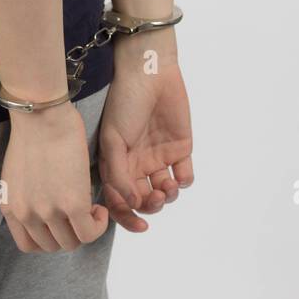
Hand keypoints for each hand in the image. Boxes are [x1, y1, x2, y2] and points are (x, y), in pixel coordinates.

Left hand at [0, 101, 109, 252]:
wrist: (40, 112)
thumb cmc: (33, 130)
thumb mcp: (19, 172)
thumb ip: (27, 195)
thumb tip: (47, 206)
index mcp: (11, 206)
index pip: (28, 244)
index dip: (49, 238)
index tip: (60, 224)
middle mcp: (26, 214)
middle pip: (52, 246)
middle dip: (69, 234)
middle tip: (80, 215)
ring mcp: (48, 211)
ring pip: (72, 242)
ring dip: (86, 230)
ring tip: (92, 210)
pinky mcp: (72, 204)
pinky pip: (90, 232)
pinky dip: (99, 225)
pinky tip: (99, 209)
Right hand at [98, 29, 193, 232]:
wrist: (149, 73)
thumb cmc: (124, 102)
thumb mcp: (112, 139)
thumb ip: (118, 175)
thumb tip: (131, 204)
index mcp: (116, 164)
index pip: (120, 201)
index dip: (127, 218)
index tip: (140, 226)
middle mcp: (137, 164)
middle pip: (144, 200)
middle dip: (151, 206)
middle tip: (155, 197)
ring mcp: (159, 157)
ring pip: (165, 192)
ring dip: (167, 197)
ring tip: (167, 185)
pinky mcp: (180, 148)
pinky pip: (185, 175)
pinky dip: (184, 182)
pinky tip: (179, 174)